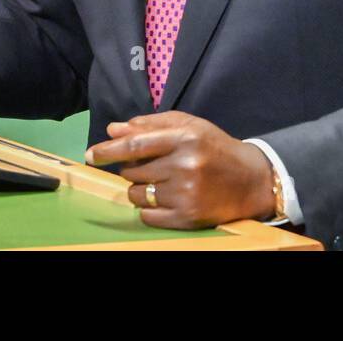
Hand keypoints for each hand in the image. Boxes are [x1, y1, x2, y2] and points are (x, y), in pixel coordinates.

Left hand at [85, 111, 276, 228]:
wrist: (251, 179)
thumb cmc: (214, 147)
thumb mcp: (188, 126)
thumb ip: (150, 125)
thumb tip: (113, 130)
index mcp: (184, 138)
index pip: (135, 144)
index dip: (109, 149)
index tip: (91, 154)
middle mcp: (185, 165)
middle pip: (132, 171)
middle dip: (132, 168)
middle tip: (149, 166)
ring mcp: (185, 194)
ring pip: (136, 194)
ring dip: (139, 188)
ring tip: (159, 182)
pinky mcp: (187, 217)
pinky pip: (147, 215)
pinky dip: (147, 208)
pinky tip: (163, 198)